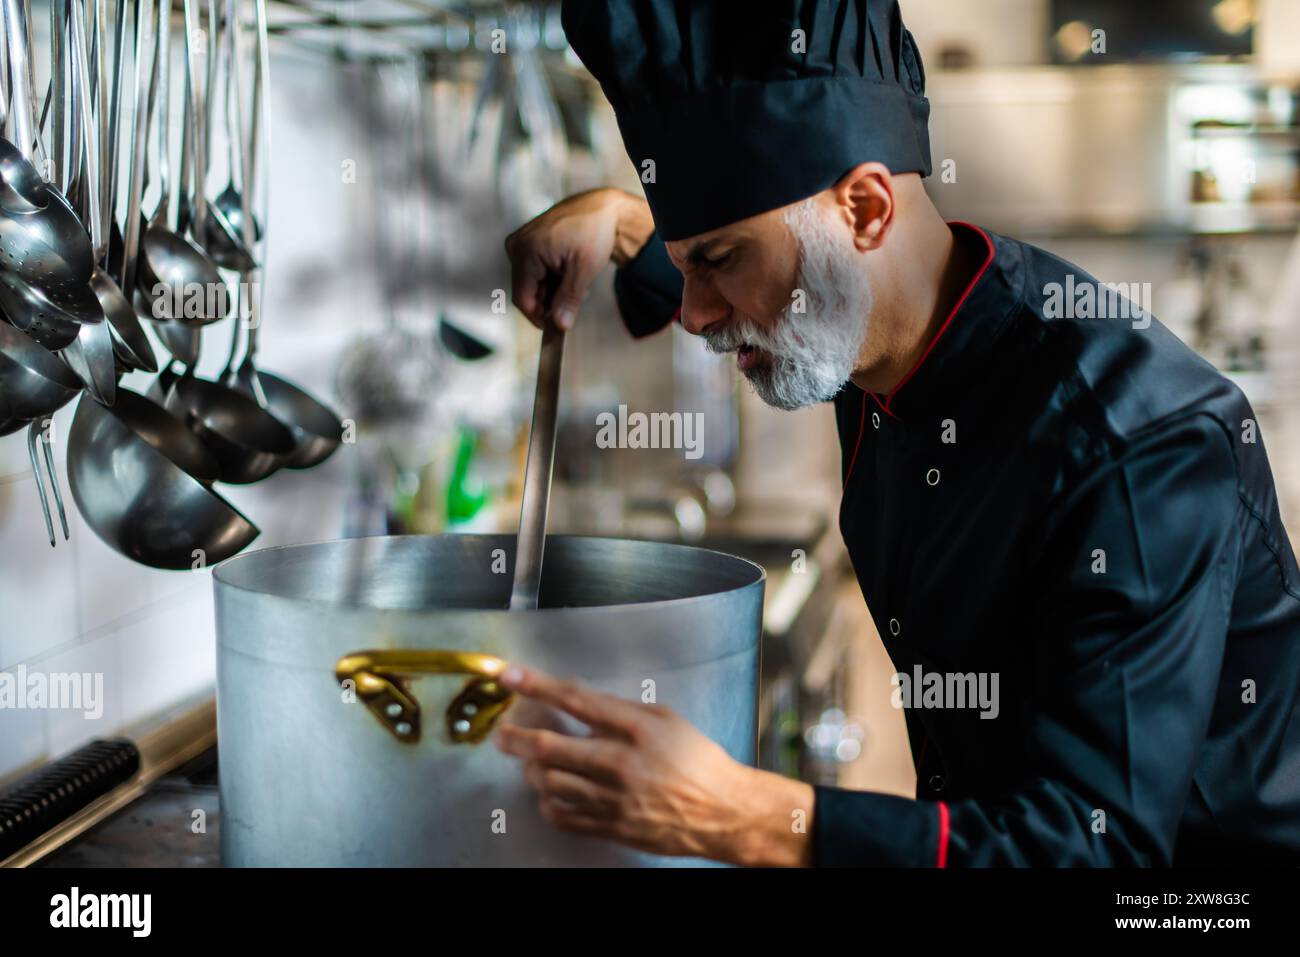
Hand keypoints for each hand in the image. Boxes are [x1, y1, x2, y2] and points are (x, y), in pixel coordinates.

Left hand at [493, 664, 814, 866]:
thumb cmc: (697, 761)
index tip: (511, 676)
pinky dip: (546, 802)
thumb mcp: (665, 718)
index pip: (576, 700)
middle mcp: (622, 763)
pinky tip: (548, 791)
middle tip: (502, 731)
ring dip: (530, 769)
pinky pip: (562, 816)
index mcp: (637, 728)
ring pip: (550, 782)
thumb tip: (577, 696)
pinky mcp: (612, 826)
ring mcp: (615, 799)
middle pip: (550, 747)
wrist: (722, 811)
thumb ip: (619, 708)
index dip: (537, 685)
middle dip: (516, 736)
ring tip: (527, 760)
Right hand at [503, 188, 653, 330]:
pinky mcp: (527, 243)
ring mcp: (520, 242)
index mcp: (526, 250)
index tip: (556, 328)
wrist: (601, 209)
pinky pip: (533, 271)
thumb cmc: (594, 232)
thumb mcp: (584, 270)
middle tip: (576, 297)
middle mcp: (516, 245)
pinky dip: (550, 277)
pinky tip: (566, 270)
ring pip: (531, 283)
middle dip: (550, 300)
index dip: (538, 317)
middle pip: (526, 291)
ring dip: (552, 289)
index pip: (523, 297)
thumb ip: (569, 299)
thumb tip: (560, 325)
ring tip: (574, 279)